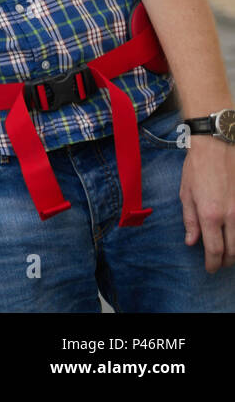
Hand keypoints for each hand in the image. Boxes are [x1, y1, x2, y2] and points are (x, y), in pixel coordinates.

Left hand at [180, 136, 234, 271]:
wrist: (217, 147)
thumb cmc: (197, 168)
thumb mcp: (186, 194)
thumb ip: (190, 220)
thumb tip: (192, 242)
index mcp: (210, 214)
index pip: (214, 249)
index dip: (212, 263)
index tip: (209, 269)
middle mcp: (230, 215)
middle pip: (233, 250)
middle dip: (225, 262)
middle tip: (218, 264)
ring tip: (228, 255)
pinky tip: (234, 237)